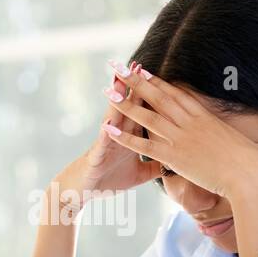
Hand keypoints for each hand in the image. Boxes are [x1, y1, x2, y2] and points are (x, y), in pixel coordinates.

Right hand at [54, 62, 164, 203]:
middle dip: (133, 86)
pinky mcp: (97, 154)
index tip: (159, 75)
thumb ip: (155, 165)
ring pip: (113, 116)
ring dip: (116, 98)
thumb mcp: (139, 174)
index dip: (150, 93)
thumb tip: (174, 163)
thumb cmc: (109, 180)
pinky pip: (103, 141)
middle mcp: (118, 134)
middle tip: (137, 64)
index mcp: (130, 137)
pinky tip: (108, 120)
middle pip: (128, 106)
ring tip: (118, 80)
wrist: (84, 192)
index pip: (142, 110)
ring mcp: (107, 142)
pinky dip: (106, 131)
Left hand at [101, 67, 257, 199]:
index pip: (179, 92)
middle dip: (136, 80)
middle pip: (158, 95)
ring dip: (125, 101)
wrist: (252, 179)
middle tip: (117, 66)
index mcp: (207, 117)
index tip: (144, 69)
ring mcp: (181, 137)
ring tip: (106, 90)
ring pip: (147, 115)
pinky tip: (108, 127)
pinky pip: (144, 144)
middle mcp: (191, 122)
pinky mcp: (174, 156)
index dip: (160, 81)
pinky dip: (125, 135)